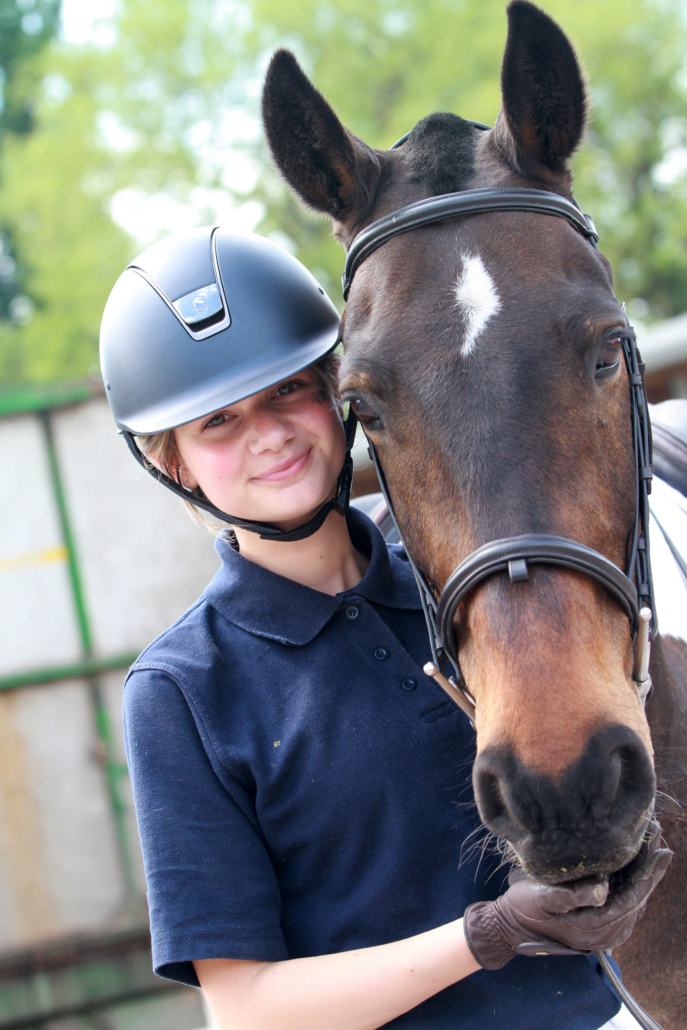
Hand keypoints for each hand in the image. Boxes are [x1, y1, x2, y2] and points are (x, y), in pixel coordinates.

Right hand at [463, 821, 671, 969]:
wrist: (510, 925)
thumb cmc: (523, 908)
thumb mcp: (543, 898)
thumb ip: (573, 895)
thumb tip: (603, 888)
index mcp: (595, 930)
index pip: (632, 899)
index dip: (649, 874)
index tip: (662, 850)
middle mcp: (605, 935)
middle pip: (637, 897)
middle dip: (650, 867)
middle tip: (659, 834)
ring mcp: (604, 931)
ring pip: (633, 897)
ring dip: (643, 870)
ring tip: (651, 841)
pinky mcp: (599, 922)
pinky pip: (624, 899)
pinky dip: (632, 878)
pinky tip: (634, 859)